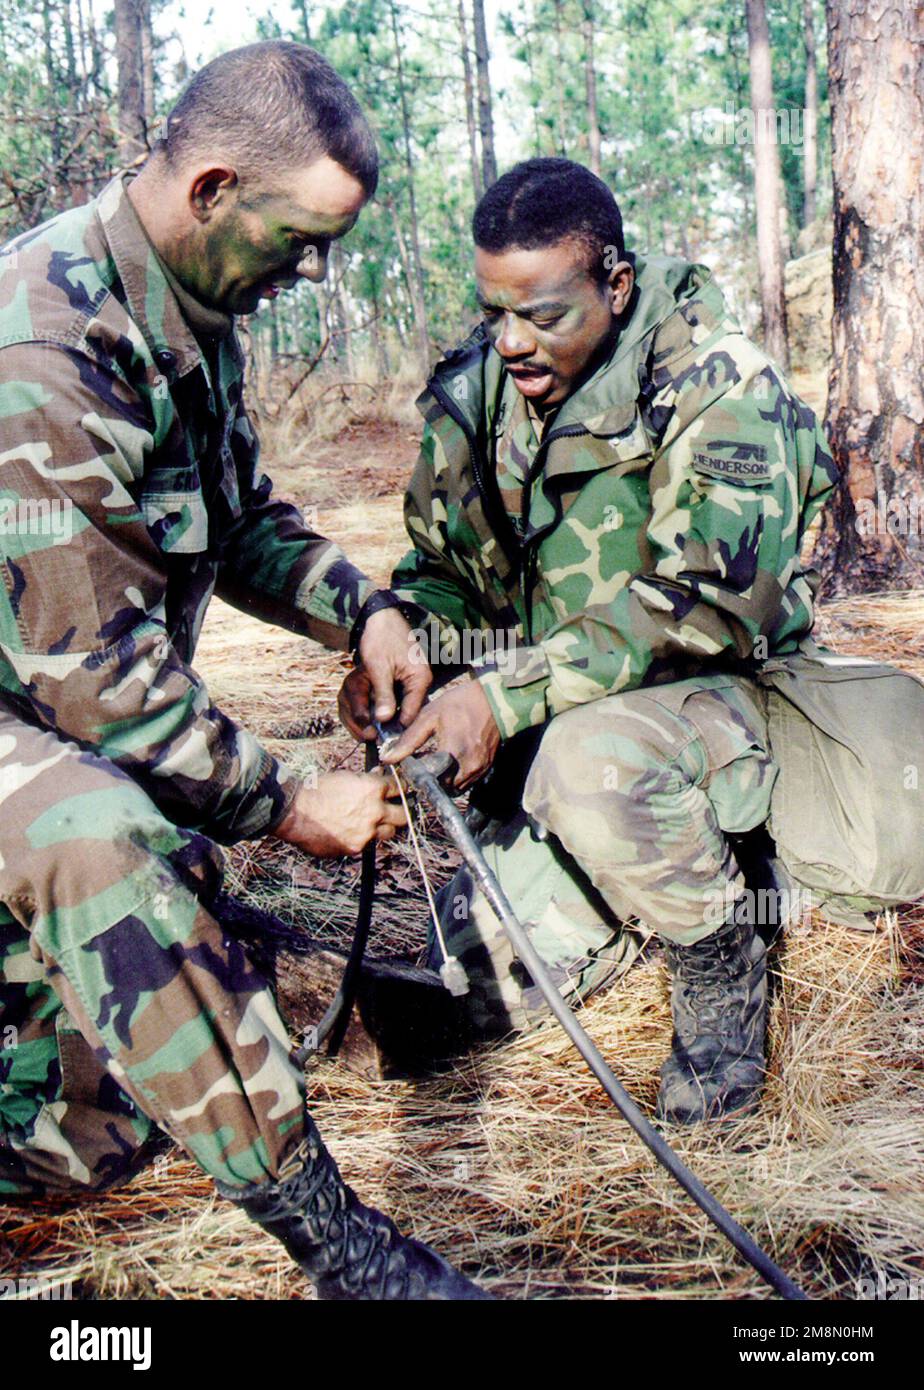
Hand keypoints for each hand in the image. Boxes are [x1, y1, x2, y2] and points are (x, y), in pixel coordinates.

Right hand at [269, 769, 405, 856]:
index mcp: (373, 789)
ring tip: (375, 824)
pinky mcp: (356, 848)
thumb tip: (377, 777)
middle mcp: (375, 811)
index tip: (399, 791)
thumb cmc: (317, 790)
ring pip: (389, 833)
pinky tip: (352, 833)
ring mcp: (367, 832)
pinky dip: (363, 838)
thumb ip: (365, 781)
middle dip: (401, 811)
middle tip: (397, 810)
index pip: (398, 788)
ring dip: (384, 828)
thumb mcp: (344, 777)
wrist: (296, 812)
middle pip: (403, 815)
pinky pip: (367, 844)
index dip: (399, 788)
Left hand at [341, 609, 431, 738]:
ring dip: (386, 712)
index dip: (397, 728)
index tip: (382, 743)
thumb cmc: (380, 638)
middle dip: (389, 722)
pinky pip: (397, 697)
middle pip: (407, 711)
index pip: (412, 712)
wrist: (380, 617)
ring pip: (401, 705)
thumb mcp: (378, 667)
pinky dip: (385, 702)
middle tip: (371, 734)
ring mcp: (414, 680)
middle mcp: (420, 681)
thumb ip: (383, 694)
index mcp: (420, 679)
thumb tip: (385, 720)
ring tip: (369, 724)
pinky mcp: (406, 678)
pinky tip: (372, 709)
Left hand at [380, 680, 500, 789]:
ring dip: (443, 781)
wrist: (495, 701)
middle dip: (429, 780)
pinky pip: (466, 783)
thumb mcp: (430, 716)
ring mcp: (479, 770)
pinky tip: (450, 762)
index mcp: (451, 753)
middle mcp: (467, 767)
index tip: (410, 767)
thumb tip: (389, 758)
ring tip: (436, 763)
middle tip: (422, 765)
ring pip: (454, 789)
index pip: (427, 780)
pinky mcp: (486, 769)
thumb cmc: (461, 704)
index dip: (416, 777)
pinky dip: (455, 777)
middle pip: (440, 788)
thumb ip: (409, 740)